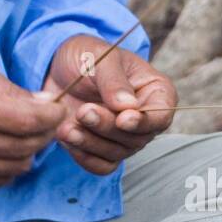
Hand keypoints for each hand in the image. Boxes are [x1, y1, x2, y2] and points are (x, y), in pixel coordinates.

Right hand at [0, 50, 65, 194]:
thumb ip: (7, 86)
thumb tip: (43, 104)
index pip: (26, 121)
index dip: (51, 116)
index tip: (57, 108)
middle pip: (25, 147)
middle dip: (45, 132)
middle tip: (46, 120)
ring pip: (15, 167)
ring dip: (29, 151)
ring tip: (25, 133)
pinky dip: (8, 166)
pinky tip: (4, 149)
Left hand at [40, 34, 176, 175]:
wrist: (59, 69)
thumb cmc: (87, 56)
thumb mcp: (100, 58)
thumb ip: (114, 81)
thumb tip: (128, 107)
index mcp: (156, 91)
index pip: (161, 116)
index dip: (144, 122)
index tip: (122, 119)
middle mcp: (146, 118)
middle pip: (137, 138)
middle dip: (107, 127)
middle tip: (83, 111)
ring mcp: (126, 137)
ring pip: (118, 153)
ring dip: (91, 143)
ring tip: (66, 128)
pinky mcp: (105, 149)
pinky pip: (102, 165)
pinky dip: (85, 157)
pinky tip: (67, 139)